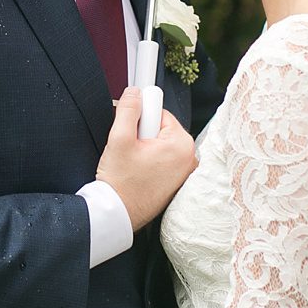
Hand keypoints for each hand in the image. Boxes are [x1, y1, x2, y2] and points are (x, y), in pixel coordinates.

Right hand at [96, 87, 196, 230]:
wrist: (118, 215)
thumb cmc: (121, 183)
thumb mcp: (119, 139)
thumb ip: (128, 110)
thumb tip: (135, 92)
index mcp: (181, 144)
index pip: (159, 112)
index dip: (139, 119)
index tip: (132, 131)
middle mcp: (189, 158)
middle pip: (160, 128)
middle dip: (141, 135)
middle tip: (130, 152)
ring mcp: (183, 172)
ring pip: (159, 144)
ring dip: (143, 148)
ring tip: (132, 164)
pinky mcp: (175, 182)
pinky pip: (161, 160)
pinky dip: (148, 162)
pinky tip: (137, 173)